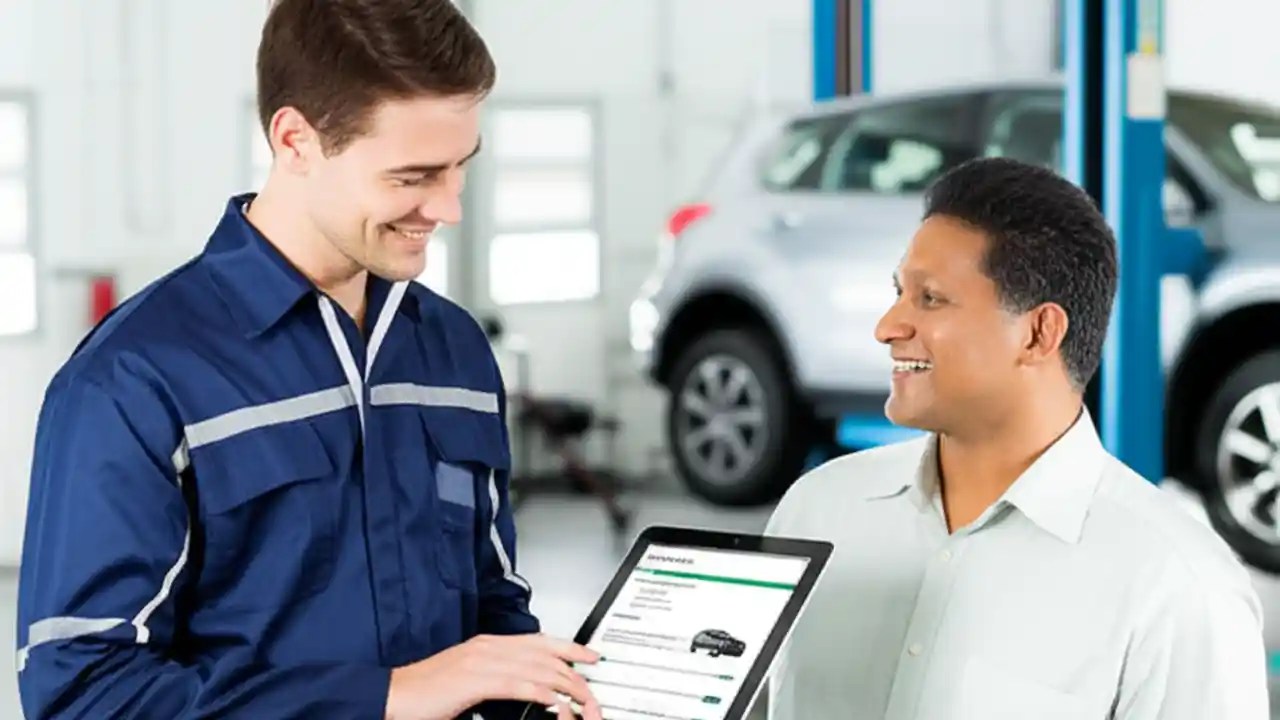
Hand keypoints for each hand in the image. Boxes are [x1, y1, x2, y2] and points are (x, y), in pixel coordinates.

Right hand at [384, 633, 603, 719]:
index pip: (538, 641)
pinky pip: (517, 684)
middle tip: (592, 686)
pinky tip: (555, 702)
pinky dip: (541, 692)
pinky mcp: (474, 680)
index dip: (568, 646)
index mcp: (488, 645)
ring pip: (536, 668)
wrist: (393, 696)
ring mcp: (481, 662)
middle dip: (573, 670)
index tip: (589, 656)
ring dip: (564, 685)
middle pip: (544, 653)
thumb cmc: (427, 692)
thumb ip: (496, 679)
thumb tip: (524, 687)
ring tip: (581, 699)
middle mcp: (488, 648)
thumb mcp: (469, 681)